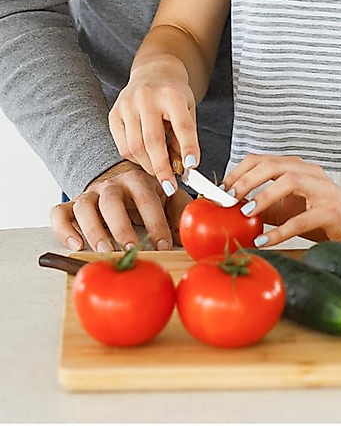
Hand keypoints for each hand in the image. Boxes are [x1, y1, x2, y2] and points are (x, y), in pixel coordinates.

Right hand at [49, 159, 187, 253]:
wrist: (118, 180)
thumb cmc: (146, 194)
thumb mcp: (167, 196)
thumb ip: (179, 210)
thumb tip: (191, 234)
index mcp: (138, 179)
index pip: (148, 198)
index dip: (156, 222)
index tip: (164, 245)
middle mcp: (111, 184)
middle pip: (112, 201)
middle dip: (122, 227)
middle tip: (130, 249)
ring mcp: (89, 194)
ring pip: (84, 207)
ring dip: (94, 230)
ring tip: (104, 251)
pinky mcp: (70, 205)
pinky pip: (59, 214)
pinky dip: (64, 229)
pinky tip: (75, 244)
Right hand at [108, 59, 199, 193]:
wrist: (154, 72)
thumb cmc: (175, 95)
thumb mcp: (187, 109)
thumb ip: (185, 135)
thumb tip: (184, 167)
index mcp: (172, 94)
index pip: (182, 125)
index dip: (188, 147)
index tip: (192, 167)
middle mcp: (147, 97)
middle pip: (153, 141)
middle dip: (162, 168)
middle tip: (171, 186)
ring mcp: (127, 105)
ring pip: (134, 147)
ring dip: (148, 166)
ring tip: (161, 173)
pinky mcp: (113, 114)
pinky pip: (122, 145)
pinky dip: (135, 158)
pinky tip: (145, 159)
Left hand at [224, 153, 340, 247]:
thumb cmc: (323, 215)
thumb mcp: (288, 209)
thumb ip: (265, 207)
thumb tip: (230, 212)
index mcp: (297, 169)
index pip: (263, 160)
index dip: (239, 171)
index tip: (219, 190)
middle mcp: (310, 173)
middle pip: (274, 165)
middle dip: (246, 180)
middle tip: (227, 198)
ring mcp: (322, 190)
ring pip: (290, 180)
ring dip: (263, 196)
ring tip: (244, 212)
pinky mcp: (332, 210)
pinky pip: (302, 218)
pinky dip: (280, 230)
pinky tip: (263, 240)